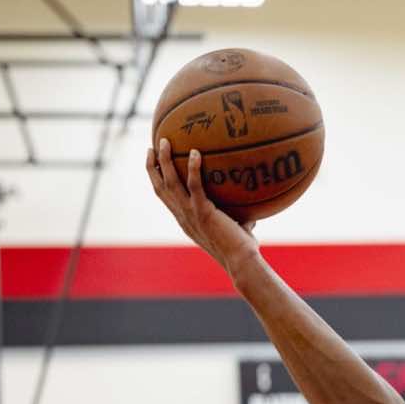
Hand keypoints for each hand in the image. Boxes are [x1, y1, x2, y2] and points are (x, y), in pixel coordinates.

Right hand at [146, 138, 258, 279]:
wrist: (241, 262)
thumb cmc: (242, 249)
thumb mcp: (236, 227)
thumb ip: (238, 215)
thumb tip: (253, 204)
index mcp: (185, 220)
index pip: (164, 197)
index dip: (156, 179)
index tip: (154, 162)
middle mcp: (183, 217)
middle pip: (159, 187)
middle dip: (153, 166)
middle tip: (151, 147)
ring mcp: (190, 215)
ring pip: (170, 183)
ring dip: (165, 161)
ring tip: (164, 141)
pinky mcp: (203, 213)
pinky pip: (195, 186)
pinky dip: (194, 168)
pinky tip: (196, 152)